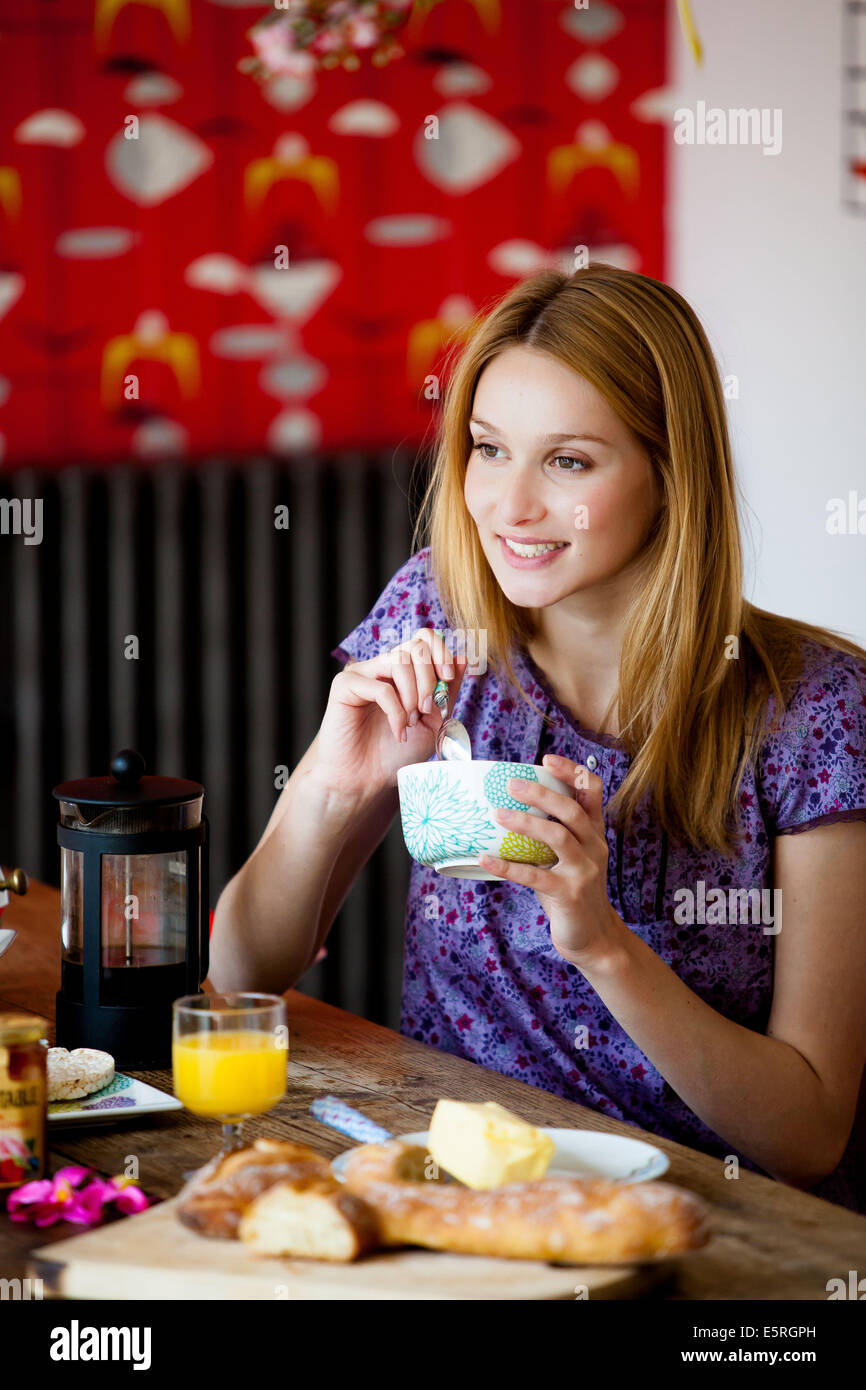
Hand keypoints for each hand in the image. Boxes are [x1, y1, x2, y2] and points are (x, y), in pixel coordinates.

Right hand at [315, 627, 467, 797]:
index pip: (424, 639)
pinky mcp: (345, 685)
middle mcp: (382, 666)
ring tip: (411, 722)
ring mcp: (363, 673)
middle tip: (427, 709)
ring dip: (413, 694)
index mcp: (403, 671)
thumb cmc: (397, 753)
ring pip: (399, 661)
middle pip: (415, 647)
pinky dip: (396, 711)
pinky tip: (398, 730)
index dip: (440, 652)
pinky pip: (381, 687)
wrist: (368, 779)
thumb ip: (446, 691)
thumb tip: (462, 657)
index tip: (448, 679)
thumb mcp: (434, 721)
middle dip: (429, 679)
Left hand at [477, 753, 621, 967]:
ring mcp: (584, 872)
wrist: (594, 937)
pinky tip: (487, 858)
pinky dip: (508, 867)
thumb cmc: (572, 891)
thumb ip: (551, 834)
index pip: (592, 792)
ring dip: (526, 823)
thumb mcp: (568, 858)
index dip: (572, 772)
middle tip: (511, 784)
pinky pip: (535, 877)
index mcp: (594, 834)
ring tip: (497, 814)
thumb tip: (505, 809)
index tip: (546, 759)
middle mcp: (594, 848)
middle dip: (542, 793)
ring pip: (558, 837)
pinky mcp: (570, 895)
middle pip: (572, 810)